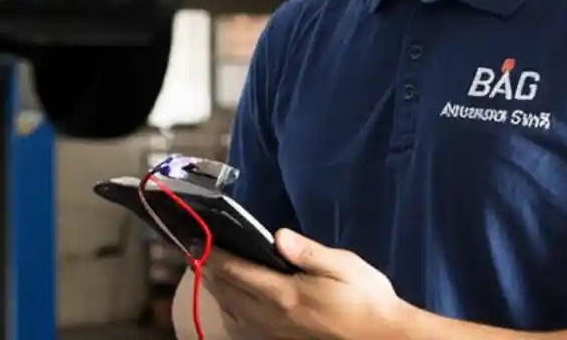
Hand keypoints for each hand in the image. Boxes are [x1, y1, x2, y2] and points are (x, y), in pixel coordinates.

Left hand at [202, 229, 408, 339]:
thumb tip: (277, 235)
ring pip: (231, 314)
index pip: (237, 271)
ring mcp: (274, 336)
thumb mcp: (344, 266)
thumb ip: (308, 252)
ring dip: (217, 293)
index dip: (214, 255)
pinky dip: (230, 316)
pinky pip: (243, 331)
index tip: (199, 240)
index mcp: (285, 294)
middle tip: (198, 252)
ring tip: (210, 275)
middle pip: (227, 293)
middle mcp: (272, 318)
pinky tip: (232, 308)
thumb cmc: (368, 300)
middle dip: (210, 272)